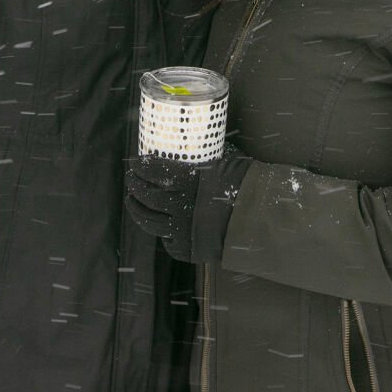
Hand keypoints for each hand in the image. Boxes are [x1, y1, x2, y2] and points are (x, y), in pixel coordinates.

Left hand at [124, 149, 252, 264]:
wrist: (260, 220)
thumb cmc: (246, 185)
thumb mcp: (225, 161)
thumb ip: (204, 158)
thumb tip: (196, 142)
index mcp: (187, 182)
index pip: (152, 172)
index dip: (140, 166)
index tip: (135, 162)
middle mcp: (179, 208)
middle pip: (145, 197)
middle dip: (134, 186)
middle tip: (131, 179)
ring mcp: (181, 231)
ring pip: (148, 221)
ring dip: (136, 209)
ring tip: (132, 200)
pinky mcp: (186, 249)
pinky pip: (166, 239)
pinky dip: (161, 230)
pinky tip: (158, 222)